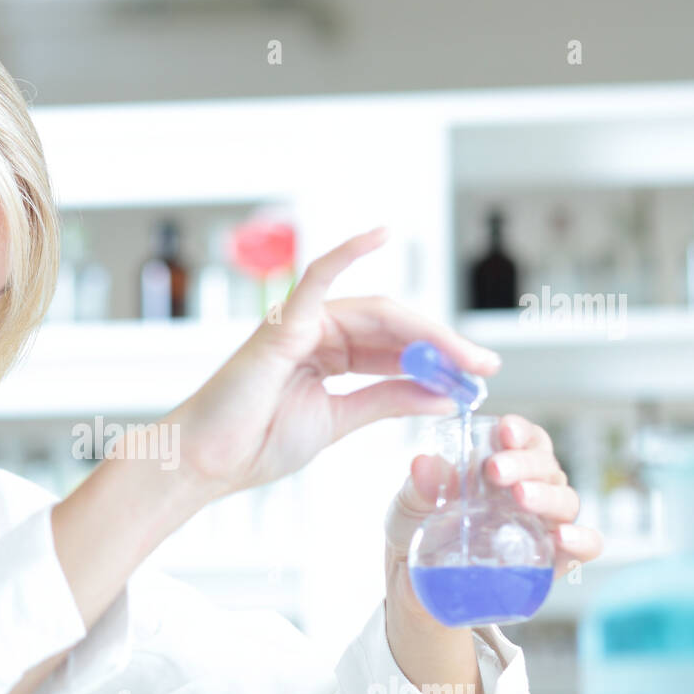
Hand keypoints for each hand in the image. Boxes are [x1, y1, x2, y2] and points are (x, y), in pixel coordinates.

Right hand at [167, 226, 501, 499]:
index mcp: (328, 357)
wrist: (208, 460)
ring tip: (466, 356)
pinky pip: (319, 276)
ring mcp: (300, 322)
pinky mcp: (284, 321)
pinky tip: (382, 232)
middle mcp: (317, 333)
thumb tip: (443, 392)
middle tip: (485, 367)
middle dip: (444, 346)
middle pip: (394, 328)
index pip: (395, 349)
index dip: (439, 360)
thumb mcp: (340, 421)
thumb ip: (388, 400)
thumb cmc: (256, 442)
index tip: (479, 380)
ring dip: (426, 332)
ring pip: (377, 313)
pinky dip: (348, 250)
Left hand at [384, 412, 604, 626]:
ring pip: (566, 501)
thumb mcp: (411, 505)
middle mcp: (529, 491)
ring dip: (548, 496)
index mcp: (502, 467)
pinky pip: (583, 548)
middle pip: (546, 467)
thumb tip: (423, 463)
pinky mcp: (550, 563)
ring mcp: (543, 526)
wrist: (416, 586)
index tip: (504, 431)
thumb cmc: (419, 531)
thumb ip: (419, 485)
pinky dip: (582, 540)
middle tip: (496, 470)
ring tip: (521, 497)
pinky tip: (562, 537)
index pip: (525, 440)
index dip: (521, 431)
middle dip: (525, 463)